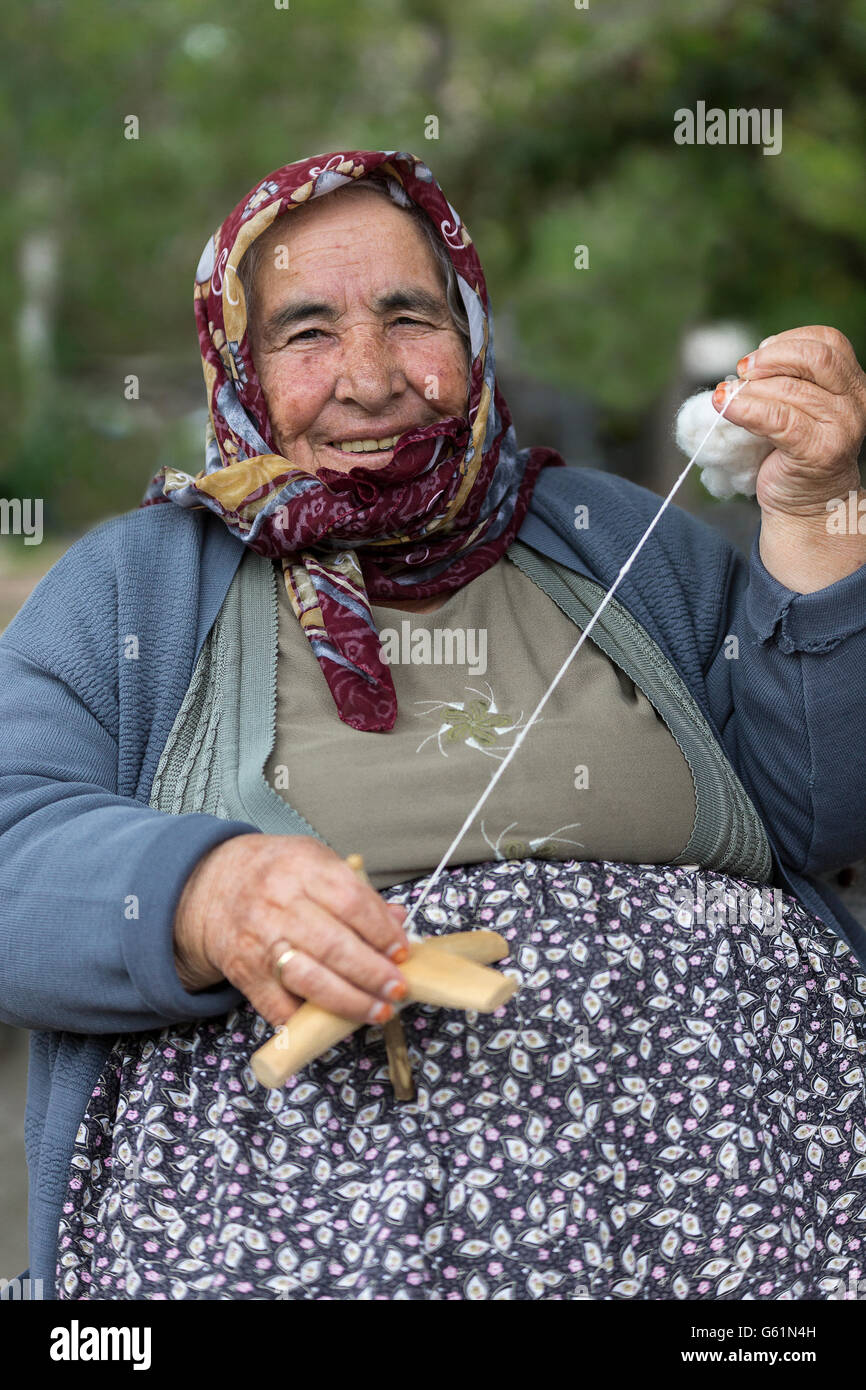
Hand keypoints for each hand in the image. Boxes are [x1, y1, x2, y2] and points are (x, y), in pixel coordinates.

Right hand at [172, 834, 410, 1030]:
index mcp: (302, 868)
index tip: (402, 952)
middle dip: (373, 973)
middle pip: (334, 946)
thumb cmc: (274, 873)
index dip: (382, 932)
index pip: (351, 901)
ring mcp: (259, 941)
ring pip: (310, 980)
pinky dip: (308, 1020)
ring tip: (379, 1010)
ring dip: (350, 1002)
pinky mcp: (244, 973)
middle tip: (398, 988)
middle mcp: (278, 904)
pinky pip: (279, 1006)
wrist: (209, 885)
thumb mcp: (314, 862)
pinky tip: (334, 1022)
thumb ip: (357, 891)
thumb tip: (398, 921)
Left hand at [713, 325, 865, 517]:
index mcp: (853, 383)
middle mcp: (855, 401)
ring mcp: (842, 426)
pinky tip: (724, 407)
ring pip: (790, 390)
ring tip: (727, 396)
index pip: (827, 341)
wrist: (806, 503)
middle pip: (813, 358)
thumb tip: (745, 367)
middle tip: (742, 372)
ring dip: (750, 390)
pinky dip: (745, 409)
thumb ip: (785, 382)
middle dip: (770, 359)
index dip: (788, 340)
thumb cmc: (795, 453)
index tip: (758, 356)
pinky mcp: (819, 450)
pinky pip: (777, 419)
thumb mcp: (797, 407)